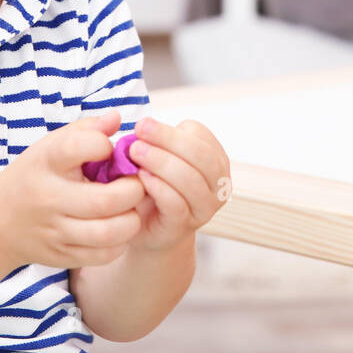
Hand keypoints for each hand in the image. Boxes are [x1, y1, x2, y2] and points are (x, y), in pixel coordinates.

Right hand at [0, 108, 145, 268]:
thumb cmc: (35, 175)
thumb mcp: (51, 145)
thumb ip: (86, 129)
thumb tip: (116, 118)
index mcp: (47, 163)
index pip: (80, 147)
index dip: (104, 144)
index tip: (108, 149)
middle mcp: (49, 198)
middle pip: (105, 200)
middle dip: (134, 190)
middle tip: (136, 183)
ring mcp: (54, 230)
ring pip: (108, 233)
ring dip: (131, 220)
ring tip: (131, 208)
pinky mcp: (61, 255)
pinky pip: (103, 255)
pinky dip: (121, 242)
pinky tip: (119, 228)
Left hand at [125, 116, 230, 252]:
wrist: (146, 227)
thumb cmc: (152, 185)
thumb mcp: (158, 158)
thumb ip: (156, 141)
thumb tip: (142, 125)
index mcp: (214, 159)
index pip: (201, 136)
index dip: (171, 130)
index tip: (143, 126)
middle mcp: (218, 182)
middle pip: (201, 155)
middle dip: (168, 140)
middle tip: (139, 133)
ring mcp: (205, 207)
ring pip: (191, 179)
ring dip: (161, 162)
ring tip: (135, 152)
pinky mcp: (185, 225)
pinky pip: (176, 203)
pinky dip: (158, 187)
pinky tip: (142, 177)